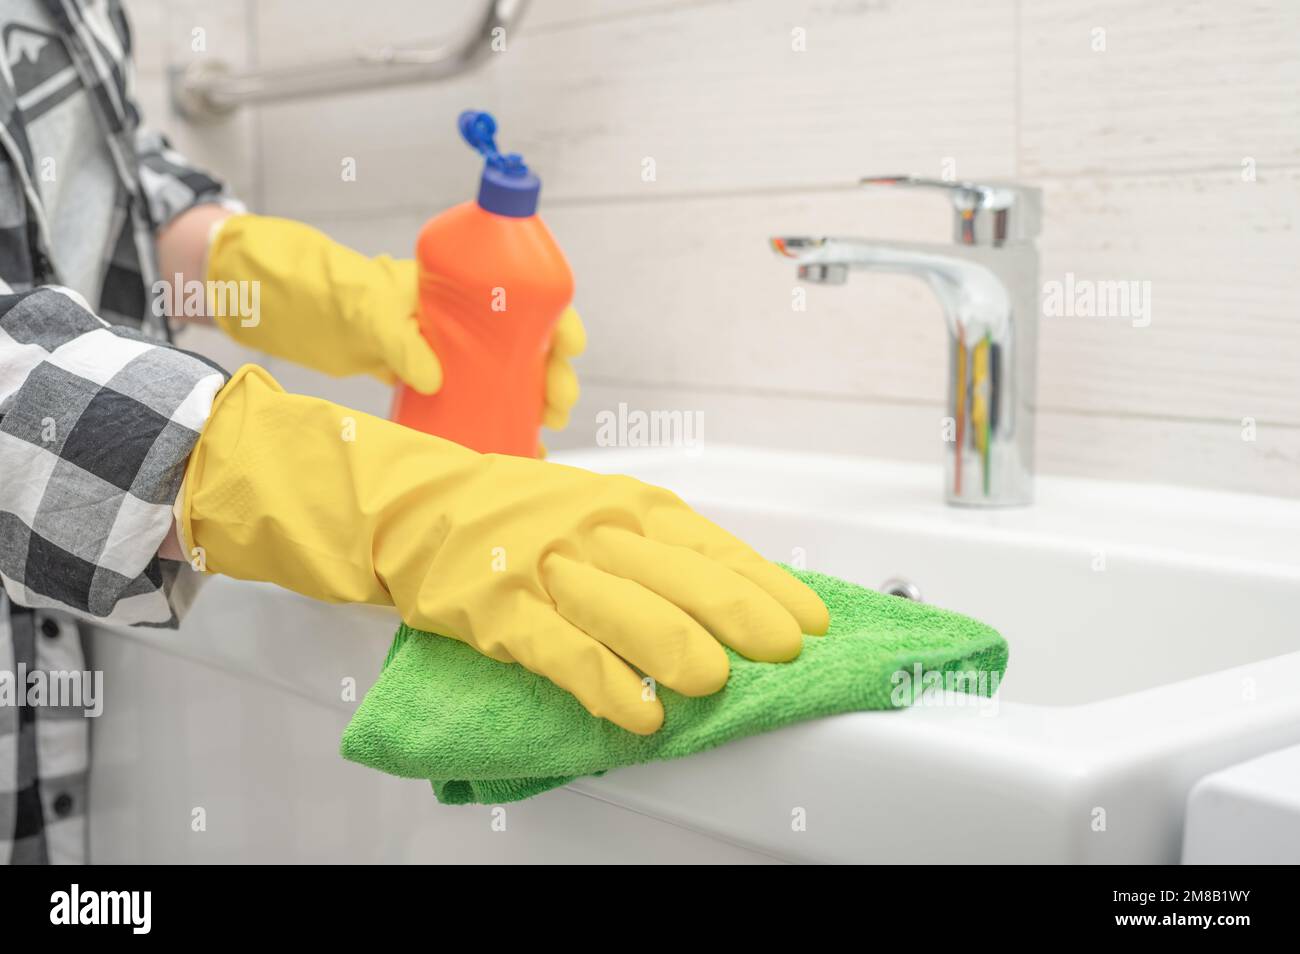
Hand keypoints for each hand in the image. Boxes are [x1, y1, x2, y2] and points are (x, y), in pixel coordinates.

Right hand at [181, 366, 828, 733]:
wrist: (404, 501)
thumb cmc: (507, 509)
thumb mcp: (589, 507)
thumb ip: (649, 544)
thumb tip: (723, 590)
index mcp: (620, 502)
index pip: (706, 542)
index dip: (761, 581)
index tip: (806, 616)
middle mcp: (589, 527)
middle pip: (679, 571)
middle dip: (740, 613)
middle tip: (784, 651)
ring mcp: (542, 565)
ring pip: (625, 606)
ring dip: (678, 645)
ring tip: (720, 682)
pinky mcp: (497, 607)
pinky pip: (560, 649)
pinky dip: (605, 682)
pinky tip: (640, 713)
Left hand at [205, 214, 582, 436]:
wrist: (271, 300)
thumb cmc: (316, 285)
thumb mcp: (359, 306)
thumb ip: (396, 339)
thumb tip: (434, 379)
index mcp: (450, 284)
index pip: (518, 291)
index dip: (553, 317)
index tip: (569, 346)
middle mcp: (453, 314)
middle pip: (520, 339)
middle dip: (549, 371)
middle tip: (557, 405)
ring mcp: (438, 345)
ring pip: (499, 371)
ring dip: (527, 399)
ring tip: (543, 430)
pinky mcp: (417, 375)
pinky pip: (464, 395)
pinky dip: (487, 417)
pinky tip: (505, 441)